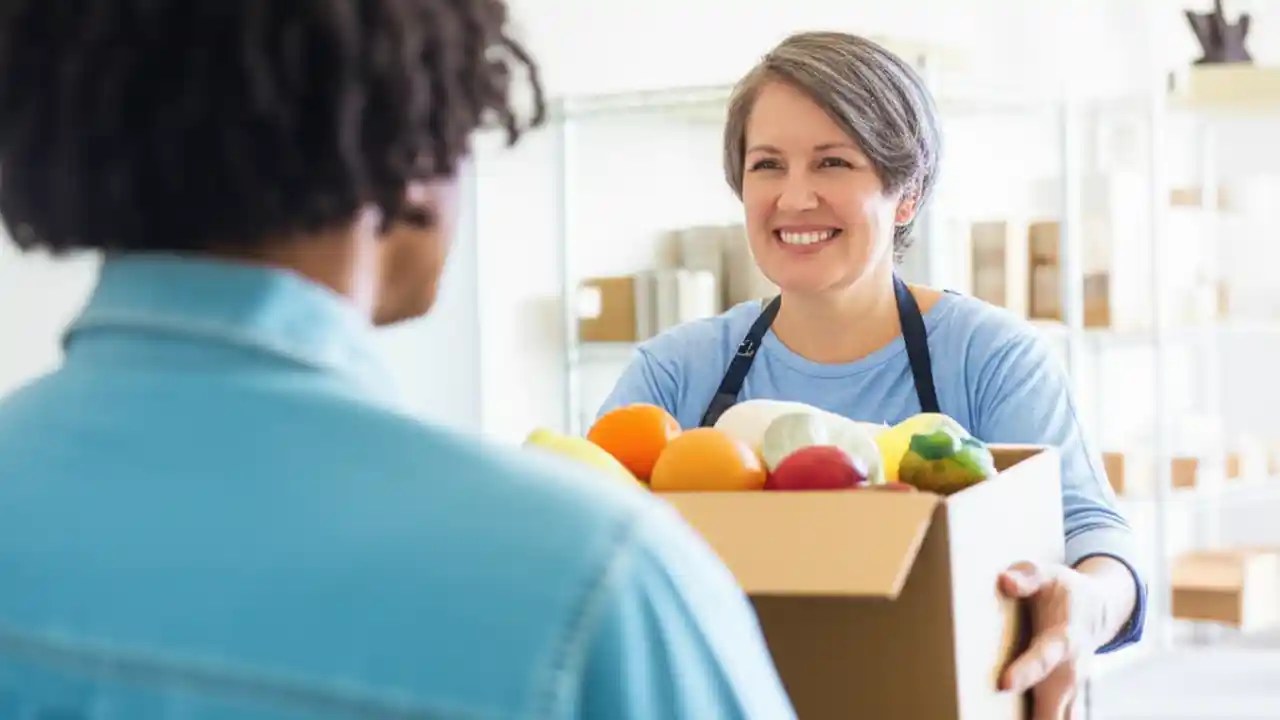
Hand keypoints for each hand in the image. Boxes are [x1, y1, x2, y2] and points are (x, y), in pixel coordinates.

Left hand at [997, 561, 1110, 719]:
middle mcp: (1070, 670)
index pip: (1043, 658)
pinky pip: (1058, 719)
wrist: (1096, 608)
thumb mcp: (1046, 573)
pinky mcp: (1067, 698)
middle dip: (1038, 716)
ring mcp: (1070, 689)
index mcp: (1063, 638)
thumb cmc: (1062, 589)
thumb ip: (1026, 577)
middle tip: (988, 718)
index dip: (1025, 672)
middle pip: (1054, 705)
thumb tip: (1006, 581)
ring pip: (1059, 718)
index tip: (1004, 684)